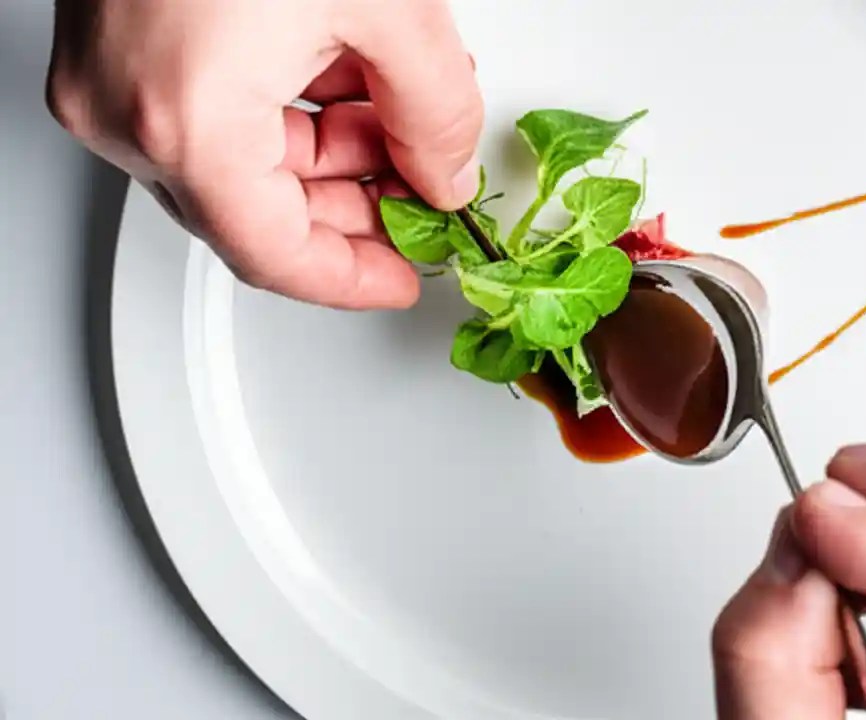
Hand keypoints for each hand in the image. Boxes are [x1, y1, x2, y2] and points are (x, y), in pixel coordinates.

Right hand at [46, 0, 482, 308]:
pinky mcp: (111, 43)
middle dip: (352, 207)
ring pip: (234, 163)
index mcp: (187, 120)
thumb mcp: (387, 3)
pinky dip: (281, 109)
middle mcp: (125, 112)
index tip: (403, 277)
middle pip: (255, 211)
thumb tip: (446, 174)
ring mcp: (108, 78)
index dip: (351, 279)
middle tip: (420, 197)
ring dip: (325, 154)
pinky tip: (344, 80)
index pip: (275, 255)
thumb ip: (434, 107)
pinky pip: (207, 112)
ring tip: (397, 119)